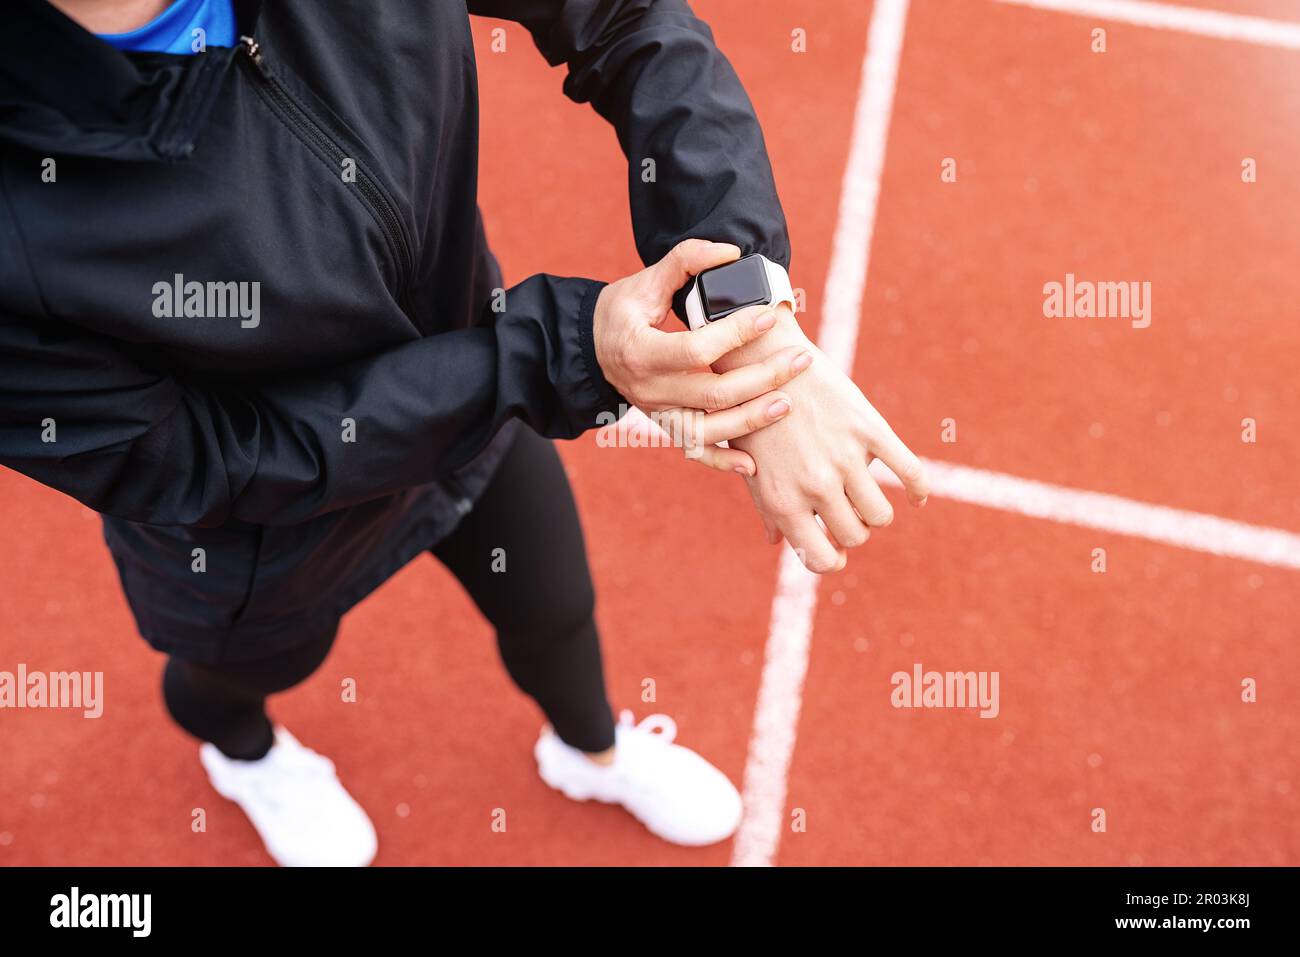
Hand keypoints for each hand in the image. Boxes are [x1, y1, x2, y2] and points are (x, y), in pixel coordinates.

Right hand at [593, 239, 812, 473]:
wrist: (591, 349)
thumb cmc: (622, 311)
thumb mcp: (645, 281)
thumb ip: (686, 260)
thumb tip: (730, 253)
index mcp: (641, 351)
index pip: (697, 349)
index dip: (736, 334)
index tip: (768, 316)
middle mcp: (649, 390)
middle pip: (714, 394)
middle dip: (763, 377)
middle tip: (799, 359)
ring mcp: (658, 413)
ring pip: (709, 430)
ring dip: (751, 420)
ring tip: (786, 403)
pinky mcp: (666, 427)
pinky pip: (695, 452)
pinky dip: (723, 463)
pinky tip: (753, 465)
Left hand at [717, 307, 929, 572]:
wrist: (762, 361)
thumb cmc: (751, 420)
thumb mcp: (750, 468)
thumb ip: (766, 508)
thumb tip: (776, 542)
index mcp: (784, 502)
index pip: (822, 559)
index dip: (832, 559)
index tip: (835, 547)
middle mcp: (816, 485)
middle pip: (856, 535)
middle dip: (854, 530)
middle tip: (847, 512)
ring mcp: (845, 457)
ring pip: (881, 514)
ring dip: (877, 512)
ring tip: (866, 496)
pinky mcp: (869, 429)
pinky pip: (910, 473)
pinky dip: (918, 490)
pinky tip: (915, 495)